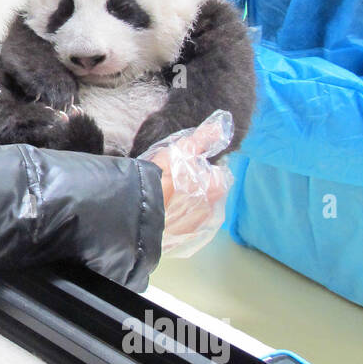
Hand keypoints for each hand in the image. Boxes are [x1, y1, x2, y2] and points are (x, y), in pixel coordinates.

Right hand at [145, 113, 233, 258]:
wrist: (139, 208)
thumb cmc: (163, 174)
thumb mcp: (182, 149)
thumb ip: (204, 137)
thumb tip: (223, 123)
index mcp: (218, 186)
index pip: (217, 171)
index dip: (201, 165)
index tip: (184, 164)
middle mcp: (215, 209)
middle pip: (209, 192)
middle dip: (197, 186)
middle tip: (173, 179)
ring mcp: (199, 228)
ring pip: (197, 210)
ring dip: (188, 204)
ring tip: (166, 197)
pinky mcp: (183, 241)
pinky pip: (184, 226)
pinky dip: (178, 220)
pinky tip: (163, 213)